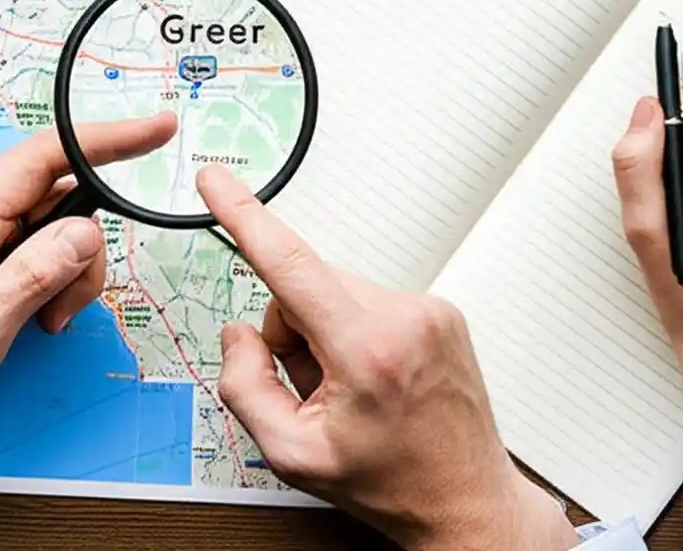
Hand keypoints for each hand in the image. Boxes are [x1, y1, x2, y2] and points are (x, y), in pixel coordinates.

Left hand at [0, 114, 176, 463]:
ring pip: (55, 221)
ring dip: (66, 271)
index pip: (46, 155)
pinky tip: (34, 312)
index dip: (108, 140)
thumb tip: (86, 231)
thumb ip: (34, 275)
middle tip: (65, 309)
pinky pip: (36, 239)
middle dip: (81, 250)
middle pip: (60, 194)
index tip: (157, 130)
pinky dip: (50, 275)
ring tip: (44, 319)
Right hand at [197, 166, 576, 550]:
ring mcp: (429, 310)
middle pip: (305, 287)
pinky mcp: (439, 311)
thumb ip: (245, 387)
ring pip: (334, 291)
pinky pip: (366, 301)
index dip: (245, 217)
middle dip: (292, 333)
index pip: (290, 266)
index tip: (217, 180)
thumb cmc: (392, 483)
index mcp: (368, 352)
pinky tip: (372, 380)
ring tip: (350, 391)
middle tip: (314, 390)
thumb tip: (240, 334)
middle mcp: (405, 318)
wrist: (465, 501)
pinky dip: (353, 332)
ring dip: (324, 334)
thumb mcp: (293, 455)